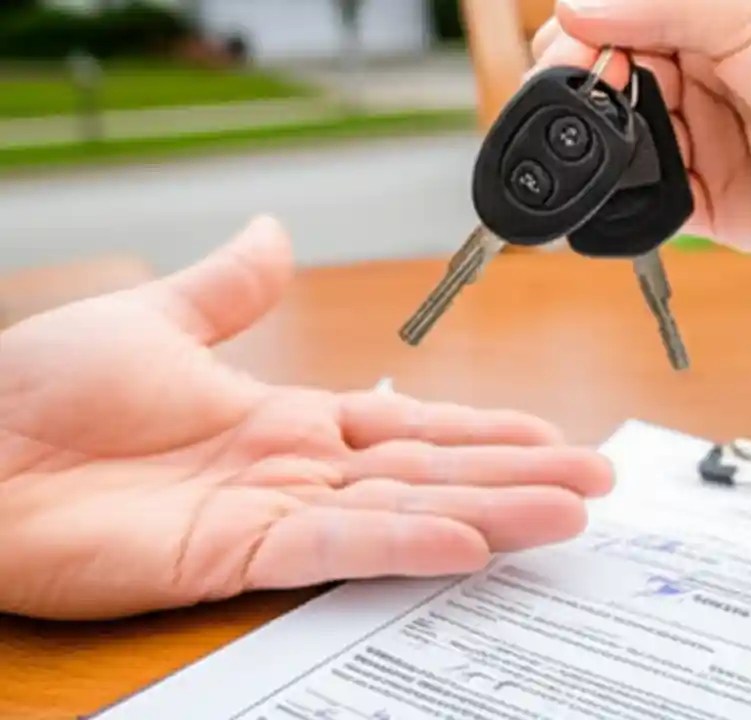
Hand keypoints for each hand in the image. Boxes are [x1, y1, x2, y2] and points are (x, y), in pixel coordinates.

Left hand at [0, 217, 612, 620]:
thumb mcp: (156, 318)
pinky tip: (469, 543)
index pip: (411, 427)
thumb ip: (232, 286)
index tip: (547, 434)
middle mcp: (297, 472)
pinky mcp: (237, 556)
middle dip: (515, 475)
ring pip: (406, 512)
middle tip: (594, 480)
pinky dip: (404, 547)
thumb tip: (274, 231)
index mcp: (288, 421)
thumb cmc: (41, 389)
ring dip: (490, 513)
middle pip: (430, 473)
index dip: (482, 432)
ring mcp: (274, 516)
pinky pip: (338, 549)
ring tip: (568, 513)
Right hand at [532, 0, 750, 257]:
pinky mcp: (706, 203)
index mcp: (700, 26)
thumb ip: (657, 5)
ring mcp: (697, 144)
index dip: (582, 35)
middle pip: (604, 86)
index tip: (570, 44)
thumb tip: (571, 5)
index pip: (612, 25)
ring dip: (606, 139)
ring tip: (617, 131)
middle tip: (591, 88)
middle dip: (585, 87)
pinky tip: (626, 176)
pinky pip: (648, 202)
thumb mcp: (745, 9)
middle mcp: (693, 84)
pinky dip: (629, 194)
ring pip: (618, 145)